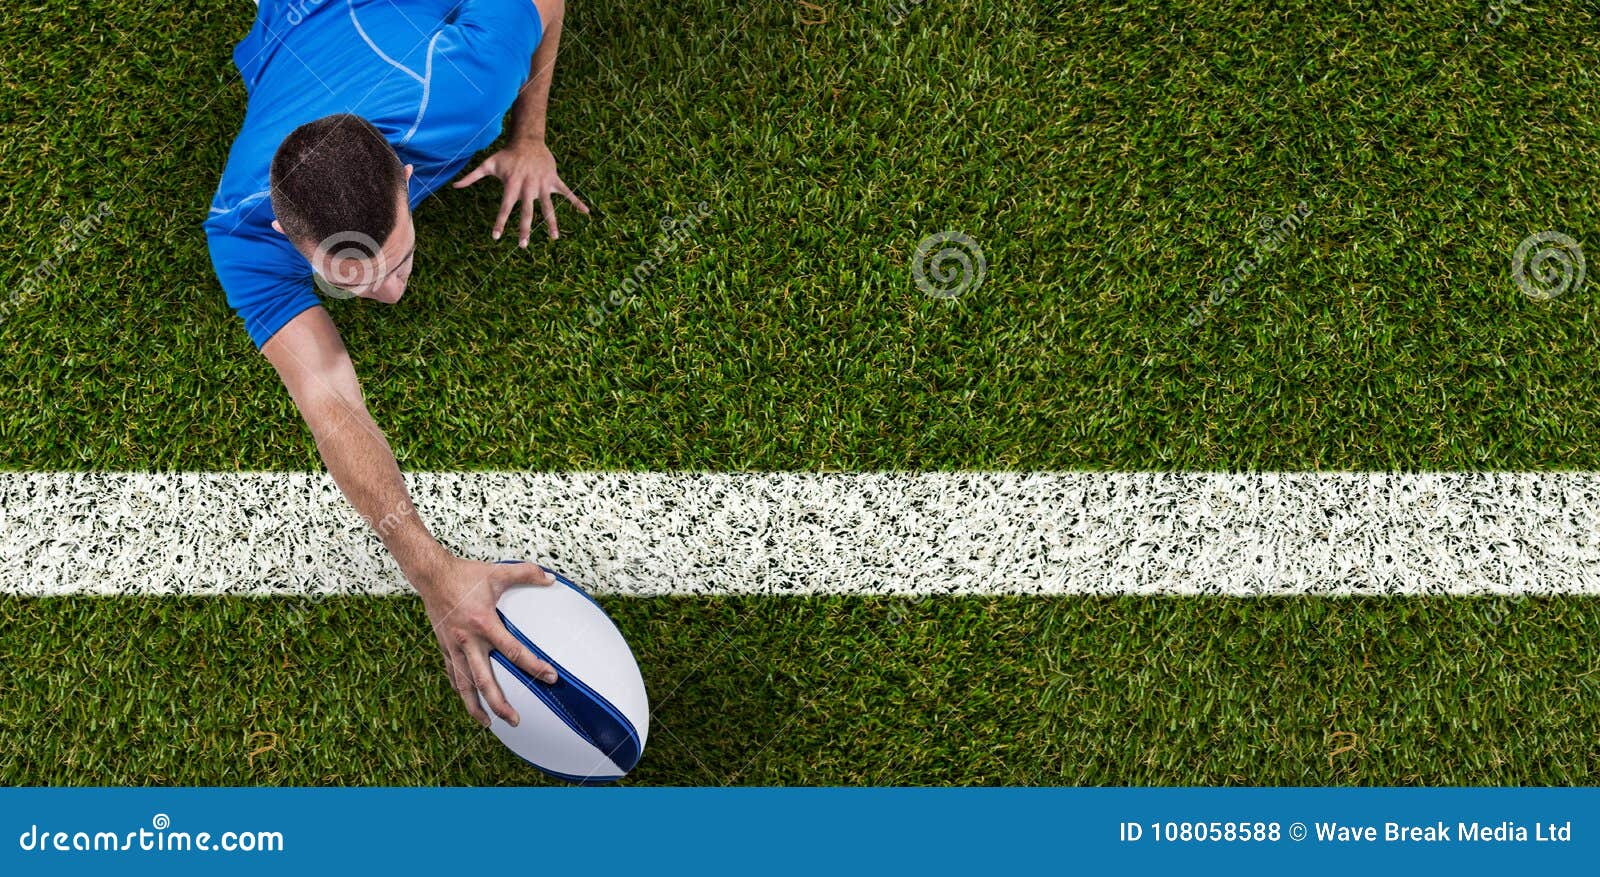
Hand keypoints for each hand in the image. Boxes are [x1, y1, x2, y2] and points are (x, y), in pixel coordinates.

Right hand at [417, 557, 558, 727]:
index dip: (534, 666)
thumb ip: (527, 573)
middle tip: (515, 720)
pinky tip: (469, 700)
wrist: (431, 575)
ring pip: (465, 684)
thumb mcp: (498, 571)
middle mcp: (468, 640)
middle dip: (500, 704)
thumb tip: (551, 578)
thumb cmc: (465, 575)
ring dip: (475, 706)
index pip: (513, 651)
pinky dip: (461, 690)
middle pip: (485, 680)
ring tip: (489, 724)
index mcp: (484, 623)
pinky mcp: (444, 647)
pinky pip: (453, 674)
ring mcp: (453, 646)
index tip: (551, 678)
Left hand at [452, 140, 589, 244]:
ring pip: (549, 207)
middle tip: (524, 246)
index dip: (500, 222)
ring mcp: (542, 184)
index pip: (505, 207)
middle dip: (525, 229)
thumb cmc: (506, 155)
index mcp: (512, 185)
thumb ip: (472, 177)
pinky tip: (586, 213)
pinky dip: (577, 202)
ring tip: (554, 238)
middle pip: (527, 211)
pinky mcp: (553, 180)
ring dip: (552, 223)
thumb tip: (454, 186)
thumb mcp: (488, 164)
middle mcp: (528, 187)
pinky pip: (567, 193)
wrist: (528, 140)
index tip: (496, 237)